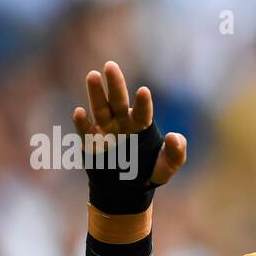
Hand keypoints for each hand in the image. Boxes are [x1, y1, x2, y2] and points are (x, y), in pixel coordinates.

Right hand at [73, 60, 185, 186]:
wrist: (127, 190)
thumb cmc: (149, 172)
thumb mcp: (167, 167)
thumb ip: (176, 153)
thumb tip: (174, 137)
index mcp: (140, 125)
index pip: (143, 112)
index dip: (143, 103)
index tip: (143, 91)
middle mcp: (122, 123)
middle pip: (118, 101)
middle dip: (114, 84)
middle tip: (110, 65)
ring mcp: (105, 131)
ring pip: (100, 108)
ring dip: (95, 93)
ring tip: (93, 75)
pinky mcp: (91, 143)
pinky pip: (86, 131)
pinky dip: (82, 123)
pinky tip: (79, 112)